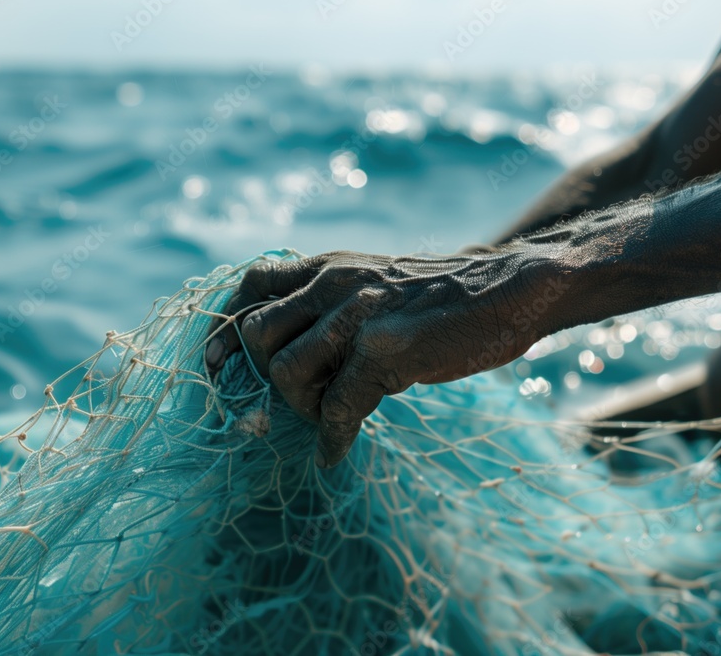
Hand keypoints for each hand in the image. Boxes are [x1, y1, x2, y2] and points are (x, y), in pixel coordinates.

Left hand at [205, 249, 565, 467]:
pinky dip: (332, 438)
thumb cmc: (435, 298)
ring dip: (301, 408)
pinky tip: (336, 452)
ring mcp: (359, 313)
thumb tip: (278, 360)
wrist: (508, 290)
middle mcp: (334, 282)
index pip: (249, 286)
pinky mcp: (387, 349)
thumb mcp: (371, 283)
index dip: (222, 328)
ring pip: (286, 373)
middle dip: (263, 378)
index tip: (213, 365)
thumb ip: (326, 307)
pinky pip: (338, 407)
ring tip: (330, 416)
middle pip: (256, 335)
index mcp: (326, 267)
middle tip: (294, 400)